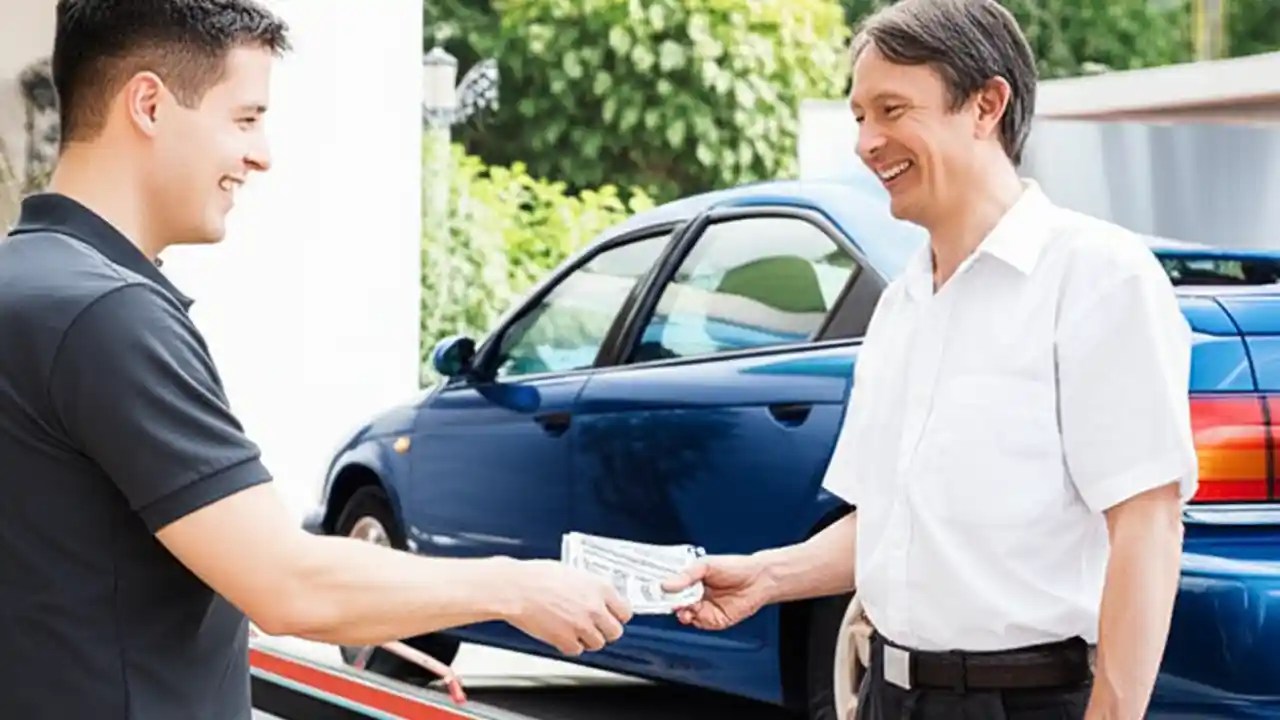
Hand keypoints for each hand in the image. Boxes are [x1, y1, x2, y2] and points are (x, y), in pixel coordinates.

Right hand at [503, 560, 632, 655]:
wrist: (515, 588)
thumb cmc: (537, 576)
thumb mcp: (573, 573)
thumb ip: (590, 587)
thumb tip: (598, 596)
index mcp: (600, 587)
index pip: (625, 611)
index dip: (617, 615)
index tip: (613, 617)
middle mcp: (595, 608)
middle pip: (615, 632)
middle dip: (606, 630)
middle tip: (596, 627)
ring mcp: (581, 626)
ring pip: (597, 643)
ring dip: (588, 639)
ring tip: (575, 629)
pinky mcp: (565, 640)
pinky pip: (577, 650)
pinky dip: (570, 645)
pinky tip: (562, 634)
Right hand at [662, 554, 772, 630]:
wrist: (759, 580)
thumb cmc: (735, 567)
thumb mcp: (706, 565)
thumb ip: (686, 575)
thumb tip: (666, 584)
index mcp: (691, 579)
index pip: (670, 585)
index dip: (661, 588)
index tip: (652, 588)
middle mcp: (694, 595)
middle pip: (674, 601)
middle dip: (667, 601)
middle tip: (663, 599)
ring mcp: (703, 608)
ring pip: (683, 613)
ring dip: (679, 611)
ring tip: (679, 605)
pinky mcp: (712, 620)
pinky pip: (697, 622)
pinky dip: (691, 619)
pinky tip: (691, 611)